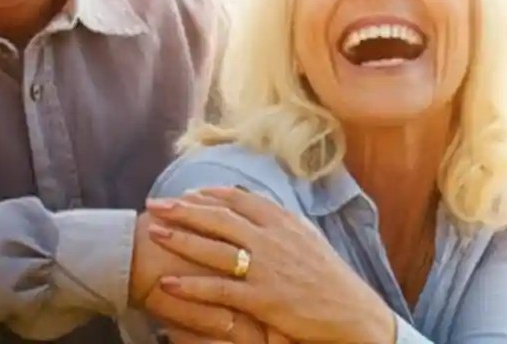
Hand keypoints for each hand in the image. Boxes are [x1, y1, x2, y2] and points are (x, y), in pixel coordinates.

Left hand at [145, 187, 395, 343]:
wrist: (352, 313)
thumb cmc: (330, 277)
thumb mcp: (307, 238)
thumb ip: (279, 221)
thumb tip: (254, 203)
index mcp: (284, 221)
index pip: (238, 199)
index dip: (208, 195)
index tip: (186, 193)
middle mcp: (272, 239)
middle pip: (219, 217)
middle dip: (183, 209)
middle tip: (156, 204)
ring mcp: (266, 268)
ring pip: (214, 248)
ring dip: (180, 239)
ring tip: (153, 233)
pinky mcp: (262, 298)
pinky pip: (218, 289)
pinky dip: (190, 285)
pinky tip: (167, 282)